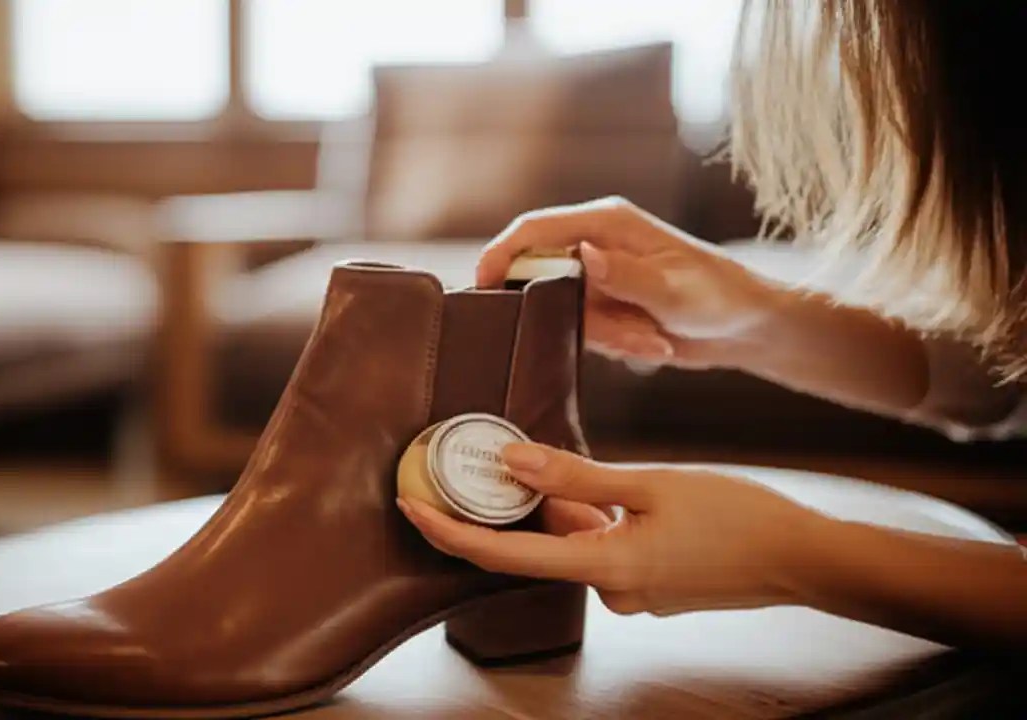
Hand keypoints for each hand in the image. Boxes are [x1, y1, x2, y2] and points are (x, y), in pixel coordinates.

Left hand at [398, 442, 828, 615]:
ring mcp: (633, 593)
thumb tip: (510, 461)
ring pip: (576, 543)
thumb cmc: (737, 519)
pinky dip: (596, 520)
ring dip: (564, 508)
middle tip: (486, 460)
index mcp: (603, 568)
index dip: (449, 532)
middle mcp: (611, 591)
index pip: (503, 554)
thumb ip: (577, 475)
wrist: (804, 558)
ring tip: (555, 463)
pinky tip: (608, 492)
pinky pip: (605, 549)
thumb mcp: (651, 484)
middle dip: (513, 506)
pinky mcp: (652, 585)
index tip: (410, 507)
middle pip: (539, 546)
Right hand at [478, 197, 787, 368]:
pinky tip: (653, 343)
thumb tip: (582, 256)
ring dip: (605, 335)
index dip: (501, 253)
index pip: (535, 229)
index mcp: (607, 222)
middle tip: (619, 334)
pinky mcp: (603, 304)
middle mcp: (595, 243)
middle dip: (570, 315)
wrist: (747, 327)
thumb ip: (625, 276)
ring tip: (652, 339)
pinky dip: (615, 344)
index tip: (482, 286)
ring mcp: (597, 275)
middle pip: (541, 275)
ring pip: (563, 312)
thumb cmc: (720, 298)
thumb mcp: (675, 292)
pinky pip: (583, 330)